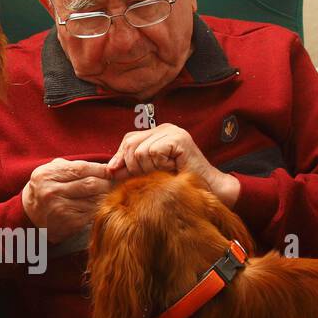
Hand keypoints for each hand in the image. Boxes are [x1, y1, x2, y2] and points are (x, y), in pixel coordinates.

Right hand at [21, 158, 114, 243]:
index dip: (100, 169)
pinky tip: (100, 205)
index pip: (82, 169)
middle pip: (91, 184)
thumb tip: (107, 166)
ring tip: (107, 194)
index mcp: (47, 175)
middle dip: (106, 183)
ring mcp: (60, 209)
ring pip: (94, 200)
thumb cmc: (47, 188)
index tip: (110, 171)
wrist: (30, 215)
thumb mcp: (52, 171)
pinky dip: (100, 208)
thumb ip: (75, 166)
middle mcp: (51, 192)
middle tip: (113, 183)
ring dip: (105, 197)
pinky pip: (92, 213)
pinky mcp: (69, 223)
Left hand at [106, 123, 239, 206]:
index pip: (128, 140)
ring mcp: (172, 131)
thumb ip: (130, 168)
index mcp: (157, 133)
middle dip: (132, 166)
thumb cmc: (179, 183)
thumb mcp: (149, 174)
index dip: (120, 157)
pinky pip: (152, 152)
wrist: (208, 190)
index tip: (115, 173)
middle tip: (147, 176)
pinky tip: (171, 168)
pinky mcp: (178, 138)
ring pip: (140, 151)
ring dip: (147, 169)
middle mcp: (165, 128)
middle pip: (130, 143)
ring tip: (163, 172)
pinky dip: (158, 166)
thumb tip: (108, 169)